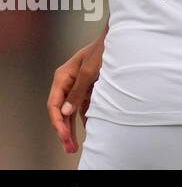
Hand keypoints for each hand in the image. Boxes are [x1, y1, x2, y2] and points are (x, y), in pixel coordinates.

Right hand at [48, 29, 105, 153]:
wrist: (121, 39)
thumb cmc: (103, 49)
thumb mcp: (90, 71)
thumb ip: (77, 91)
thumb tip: (66, 111)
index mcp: (63, 77)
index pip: (55, 104)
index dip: (58, 122)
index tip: (63, 135)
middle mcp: (68, 82)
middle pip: (62, 111)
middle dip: (64, 130)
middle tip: (69, 147)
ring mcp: (79, 86)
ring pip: (73, 111)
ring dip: (74, 127)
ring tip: (75, 145)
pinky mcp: (90, 88)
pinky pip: (85, 106)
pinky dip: (86, 118)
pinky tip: (89, 130)